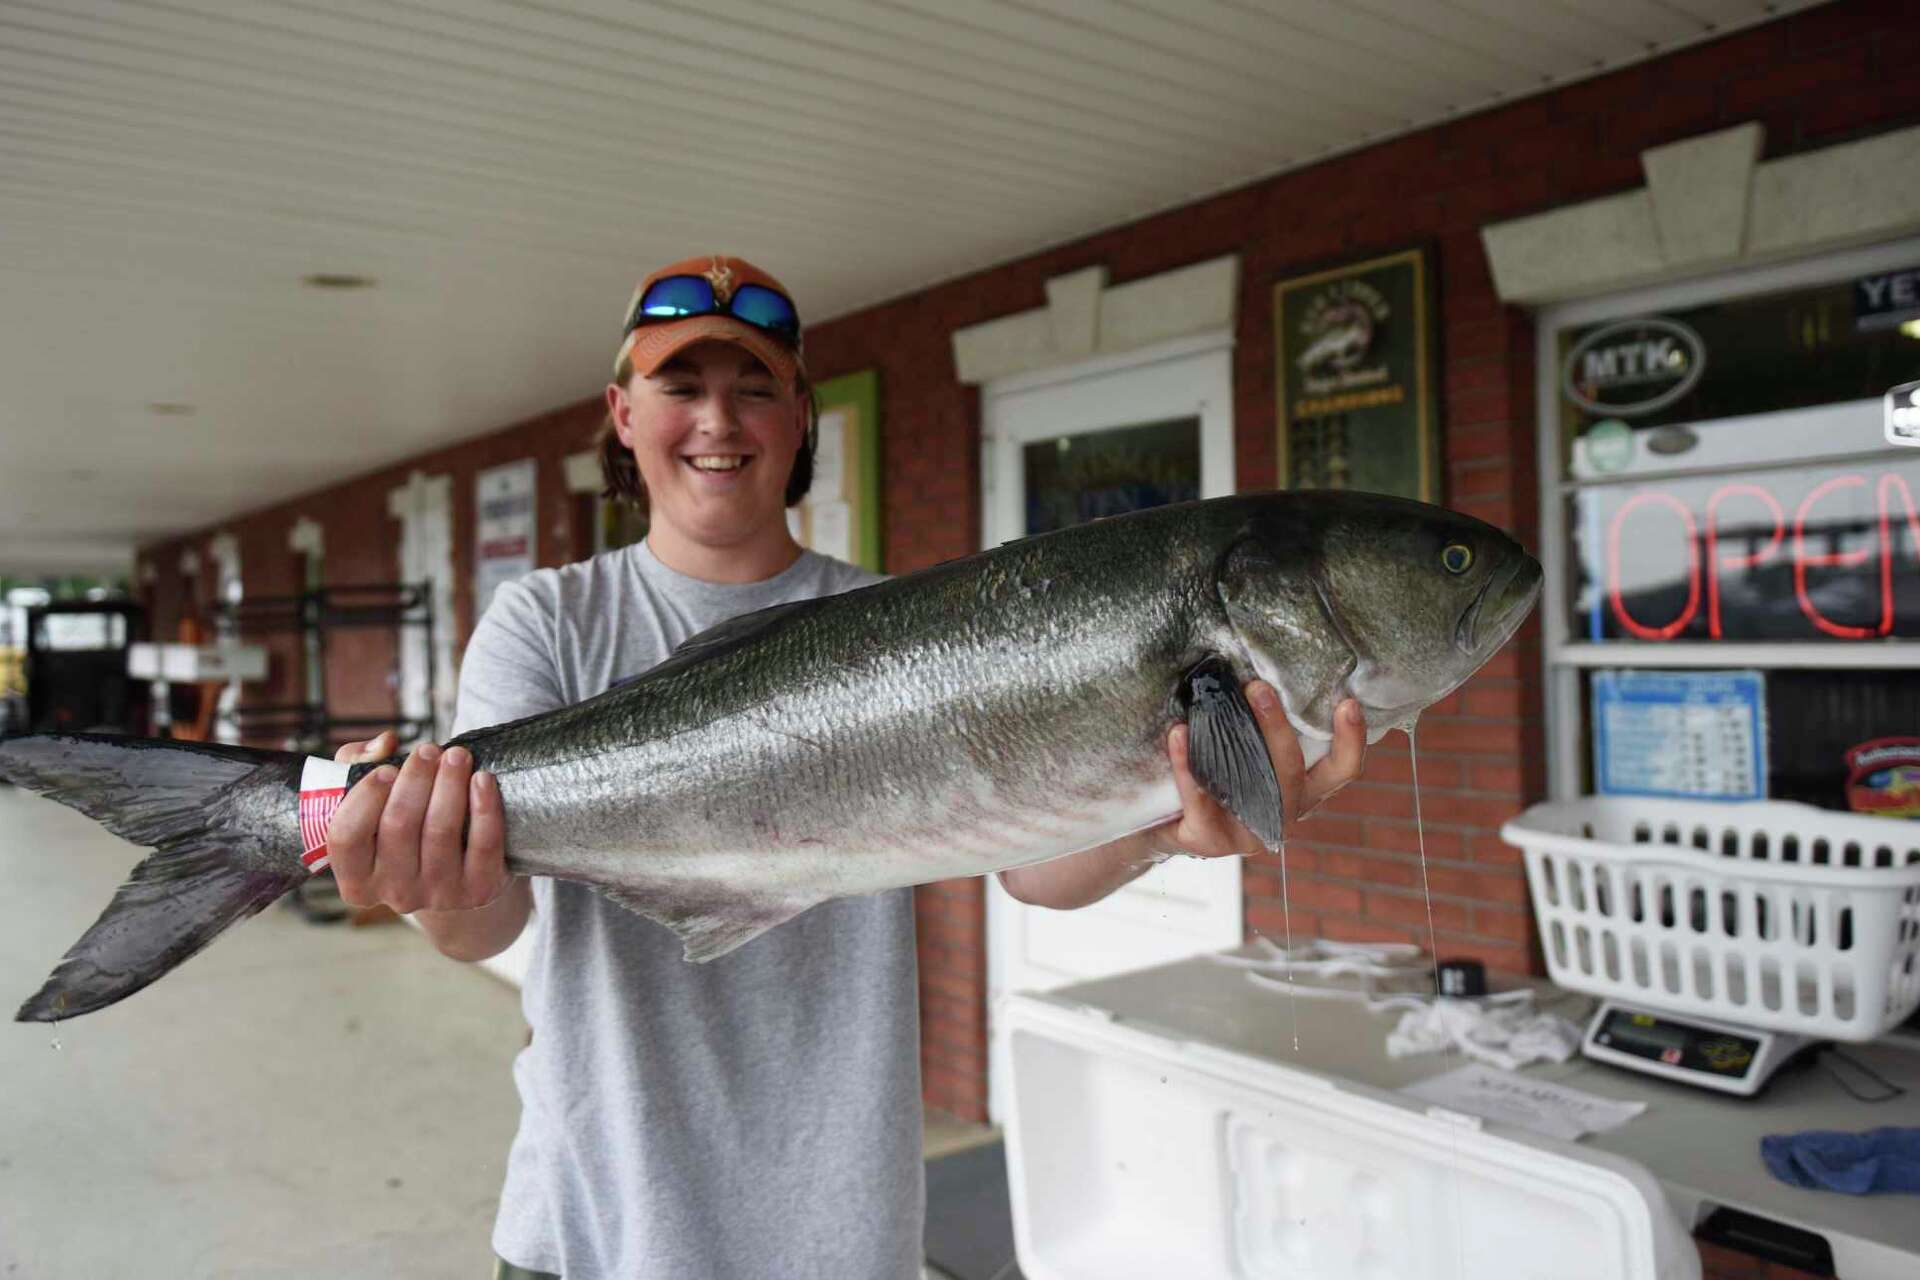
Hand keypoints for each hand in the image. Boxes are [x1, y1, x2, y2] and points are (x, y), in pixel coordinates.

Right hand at [322, 729, 511, 913]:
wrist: (459, 875)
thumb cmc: (405, 830)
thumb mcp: (371, 804)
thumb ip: (359, 766)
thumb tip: (385, 743)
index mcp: (357, 879)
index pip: (346, 837)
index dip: (365, 797)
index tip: (386, 768)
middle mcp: (394, 893)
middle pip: (399, 826)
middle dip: (416, 779)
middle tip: (429, 750)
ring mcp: (438, 895)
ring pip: (441, 831)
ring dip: (449, 784)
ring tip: (457, 754)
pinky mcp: (479, 891)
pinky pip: (484, 844)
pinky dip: (484, 807)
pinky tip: (483, 779)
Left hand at [1153, 683, 1366, 857]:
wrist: (1166, 827)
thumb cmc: (1214, 780)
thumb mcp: (1246, 755)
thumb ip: (1261, 728)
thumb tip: (1262, 667)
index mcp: (1301, 793)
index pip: (1340, 771)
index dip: (1351, 741)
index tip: (1348, 702)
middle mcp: (1282, 816)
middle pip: (1292, 773)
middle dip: (1276, 728)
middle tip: (1258, 686)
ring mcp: (1248, 833)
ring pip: (1248, 787)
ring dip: (1235, 742)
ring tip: (1216, 700)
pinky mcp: (1210, 840)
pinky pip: (1199, 798)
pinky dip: (1186, 764)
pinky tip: (1178, 733)